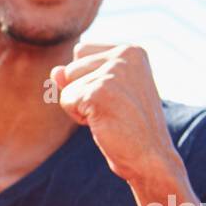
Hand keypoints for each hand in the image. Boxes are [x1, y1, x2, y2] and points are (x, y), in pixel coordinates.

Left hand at [50, 43, 182, 187]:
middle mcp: (125, 53)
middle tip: (112, 109)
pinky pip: (66, 100)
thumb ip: (78, 76)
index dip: (86, 79)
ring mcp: (113, 71)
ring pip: (67, 84)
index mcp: (132, 50)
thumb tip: (54, 73)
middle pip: (71, 67)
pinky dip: (78, 117)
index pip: (81, 51)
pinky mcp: (99, 91)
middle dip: (81, 93)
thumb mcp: (105, 93)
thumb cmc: (129, 127)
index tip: (114, 96)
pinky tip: (103, 123)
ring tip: (109, 116)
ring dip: (80, 106)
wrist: (150, 155)